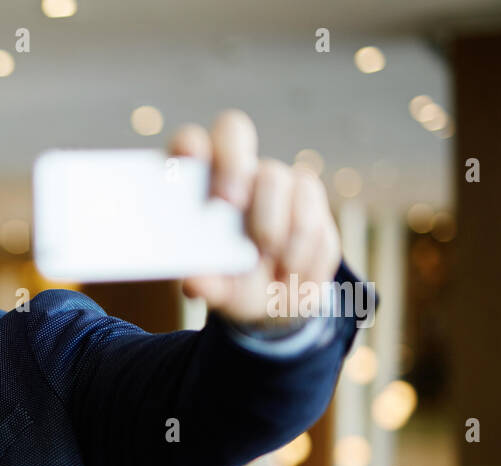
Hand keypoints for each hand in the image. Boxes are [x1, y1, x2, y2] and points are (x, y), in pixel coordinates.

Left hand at [169, 109, 341, 324]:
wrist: (275, 298)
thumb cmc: (232, 284)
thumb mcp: (217, 290)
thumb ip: (206, 284)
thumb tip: (194, 282)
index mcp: (197, 185)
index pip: (188, 144)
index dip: (188, 145)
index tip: (188, 159)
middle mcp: (235, 169)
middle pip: (233, 131)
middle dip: (231, 165)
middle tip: (228, 204)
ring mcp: (273, 178)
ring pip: (277, 177)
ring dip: (273, 227)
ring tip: (273, 267)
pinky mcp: (309, 194)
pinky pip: (312, 208)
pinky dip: (304, 252)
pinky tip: (293, 275)